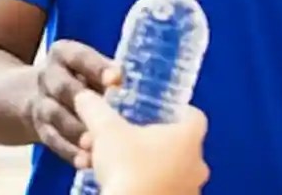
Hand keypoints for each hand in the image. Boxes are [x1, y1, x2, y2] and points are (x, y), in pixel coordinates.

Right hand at [28, 40, 117, 164]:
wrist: (35, 94)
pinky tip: (86, 162)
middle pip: (62, 86)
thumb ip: (108, 76)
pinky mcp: (40, 128)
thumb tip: (129, 90)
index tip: (117, 79)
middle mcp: (48, 75)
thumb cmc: (81, 78)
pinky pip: (52, 140)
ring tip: (94, 145)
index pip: (79, 56)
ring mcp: (41, 102)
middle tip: (104, 115)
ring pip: (55, 115)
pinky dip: (70, 151)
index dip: (97, 67)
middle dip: (83, 100)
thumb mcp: (89, 67)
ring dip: (76, 131)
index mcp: (63, 53)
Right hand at [74, 90, 209, 194]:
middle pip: (175, 144)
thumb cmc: (128, 168)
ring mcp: (190, 190)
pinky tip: (115, 186)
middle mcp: (197, 165)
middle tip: (119, 140)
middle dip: (145, 141)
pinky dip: (141, 186)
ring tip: (107, 166)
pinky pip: (160, 191)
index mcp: (189, 137)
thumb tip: (84, 97)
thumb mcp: (106, 131)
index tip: (154, 111)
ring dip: (139, 165)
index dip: (174, 110)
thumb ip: (95, 109)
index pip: (193, 115)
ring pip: (165, 170)